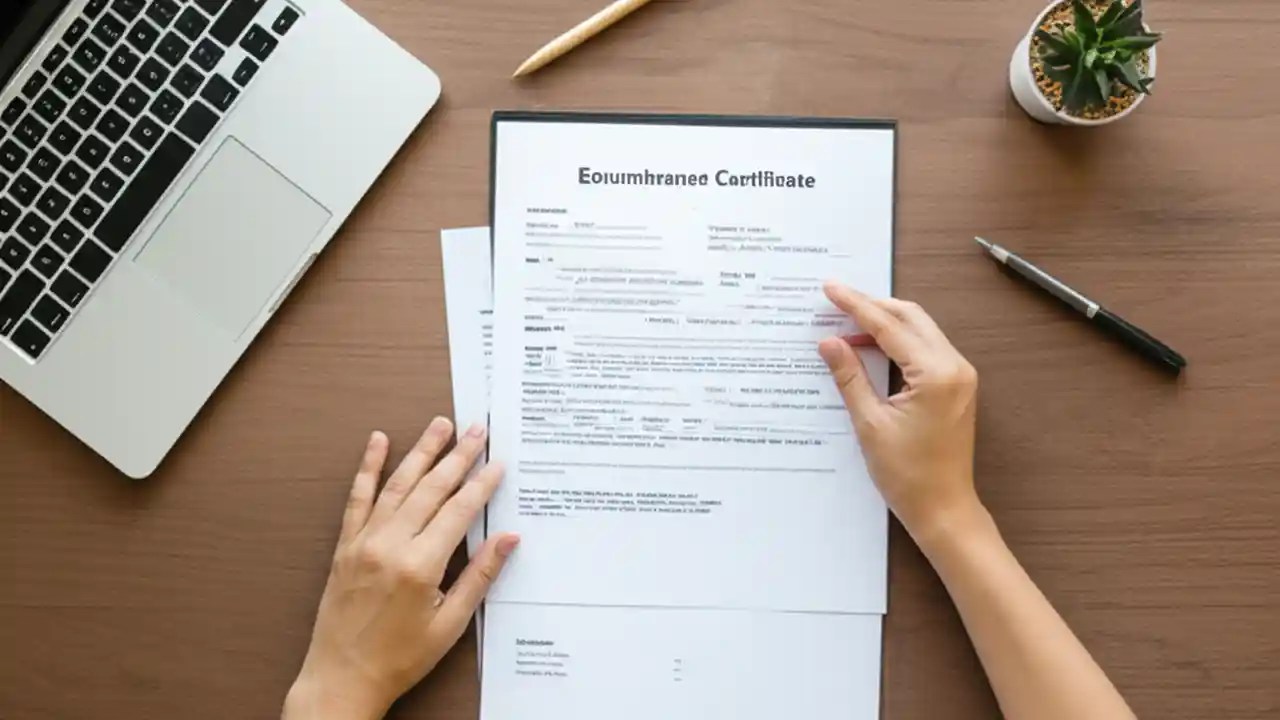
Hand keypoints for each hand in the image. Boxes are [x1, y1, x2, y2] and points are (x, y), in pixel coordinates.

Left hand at [283, 418, 519, 719]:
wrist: (342, 679)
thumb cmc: (399, 658)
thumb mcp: (451, 624)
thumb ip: (479, 576)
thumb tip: (508, 539)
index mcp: (420, 565)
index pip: (459, 511)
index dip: (482, 485)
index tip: (498, 464)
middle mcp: (390, 546)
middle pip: (431, 489)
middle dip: (458, 456)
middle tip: (477, 430)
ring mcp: (364, 542)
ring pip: (397, 485)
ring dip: (421, 452)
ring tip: (440, 425)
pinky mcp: (345, 547)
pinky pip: (358, 498)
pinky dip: (368, 467)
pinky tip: (377, 442)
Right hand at [817, 282, 980, 545]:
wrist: (944, 509)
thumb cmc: (909, 475)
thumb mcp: (870, 424)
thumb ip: (850, 376)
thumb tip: (829, 342)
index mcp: (936, 374)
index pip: (889, 327)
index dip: (856, 306)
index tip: (831, 289)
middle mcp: (955, 367)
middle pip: (910, 318)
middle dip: (872, 306)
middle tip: (837, 300)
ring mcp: (960, 376)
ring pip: (920, 330)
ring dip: (885, 323)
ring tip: (847, 323)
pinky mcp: (956, 387)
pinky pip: (926, 350)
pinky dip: (898, 342)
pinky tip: (870, 348)